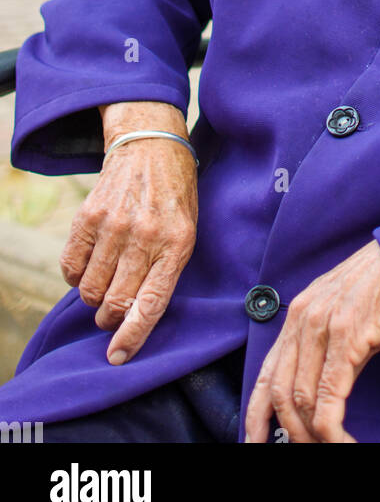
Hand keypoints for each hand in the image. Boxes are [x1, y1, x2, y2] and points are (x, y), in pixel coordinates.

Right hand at [59, 100, 197, 364]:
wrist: (150, 145)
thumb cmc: (174, 196)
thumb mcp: (187, 230)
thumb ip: (166, 270)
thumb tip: (137, 316)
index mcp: (177, 243)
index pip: (151, 303)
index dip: (133, 336)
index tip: (117, 356)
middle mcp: (146, 236)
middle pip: (116, 302)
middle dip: (111, 319)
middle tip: (112, 315)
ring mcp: (115, 225)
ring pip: (92, 289)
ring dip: (95, 298)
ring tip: (105, 284)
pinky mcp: (88, 216)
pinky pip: (71, 268)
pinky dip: (77, 277)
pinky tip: (90, 266)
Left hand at [244, 240, 379, 442]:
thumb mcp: (343, 318)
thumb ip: (325, 352)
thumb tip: (320, 397)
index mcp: (297, 316)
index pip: (267, 374)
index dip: (256, 415)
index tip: (255, 441)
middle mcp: (303, 320)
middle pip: (281, 393)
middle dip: (290, 432)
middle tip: (305, 450)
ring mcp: (323, 327)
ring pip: (301, 399)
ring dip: (312, 434)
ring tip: (329, 447)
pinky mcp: (348, 337)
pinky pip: (329, 396)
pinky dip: (331, 428)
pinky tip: (341, 440)